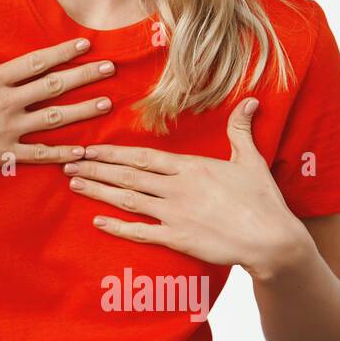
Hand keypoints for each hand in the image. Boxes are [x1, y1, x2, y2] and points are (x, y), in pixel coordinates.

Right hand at [0, 10, 115, 183]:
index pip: (35, 62)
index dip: (62, 52)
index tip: (85, 45)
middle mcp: (9, 103)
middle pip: (54, 86)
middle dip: (84, 75)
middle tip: (110, 68)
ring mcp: (12, 129)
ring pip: (55, 117)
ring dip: (83, 110)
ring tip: (106, 103)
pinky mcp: (9, 153)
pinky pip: (41, 153)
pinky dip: (63, 153)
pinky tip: (82, 150)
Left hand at [61, 97, 309, 280]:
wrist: (273, 240)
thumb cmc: (263, 200)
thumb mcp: (251, 160)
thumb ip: (241, 130)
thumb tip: (251, 101)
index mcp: (190, 167)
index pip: (141, 156)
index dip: (111, 153)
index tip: (88, 148)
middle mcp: (176, 188)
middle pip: (126, 175)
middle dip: (95, 168)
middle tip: (67, 162)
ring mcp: (174, 214)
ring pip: (126, 199)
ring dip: (97, 191)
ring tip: (73, 183)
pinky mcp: (176, 239)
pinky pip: (140, 232)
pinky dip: (116, 227)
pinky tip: (96, 220)